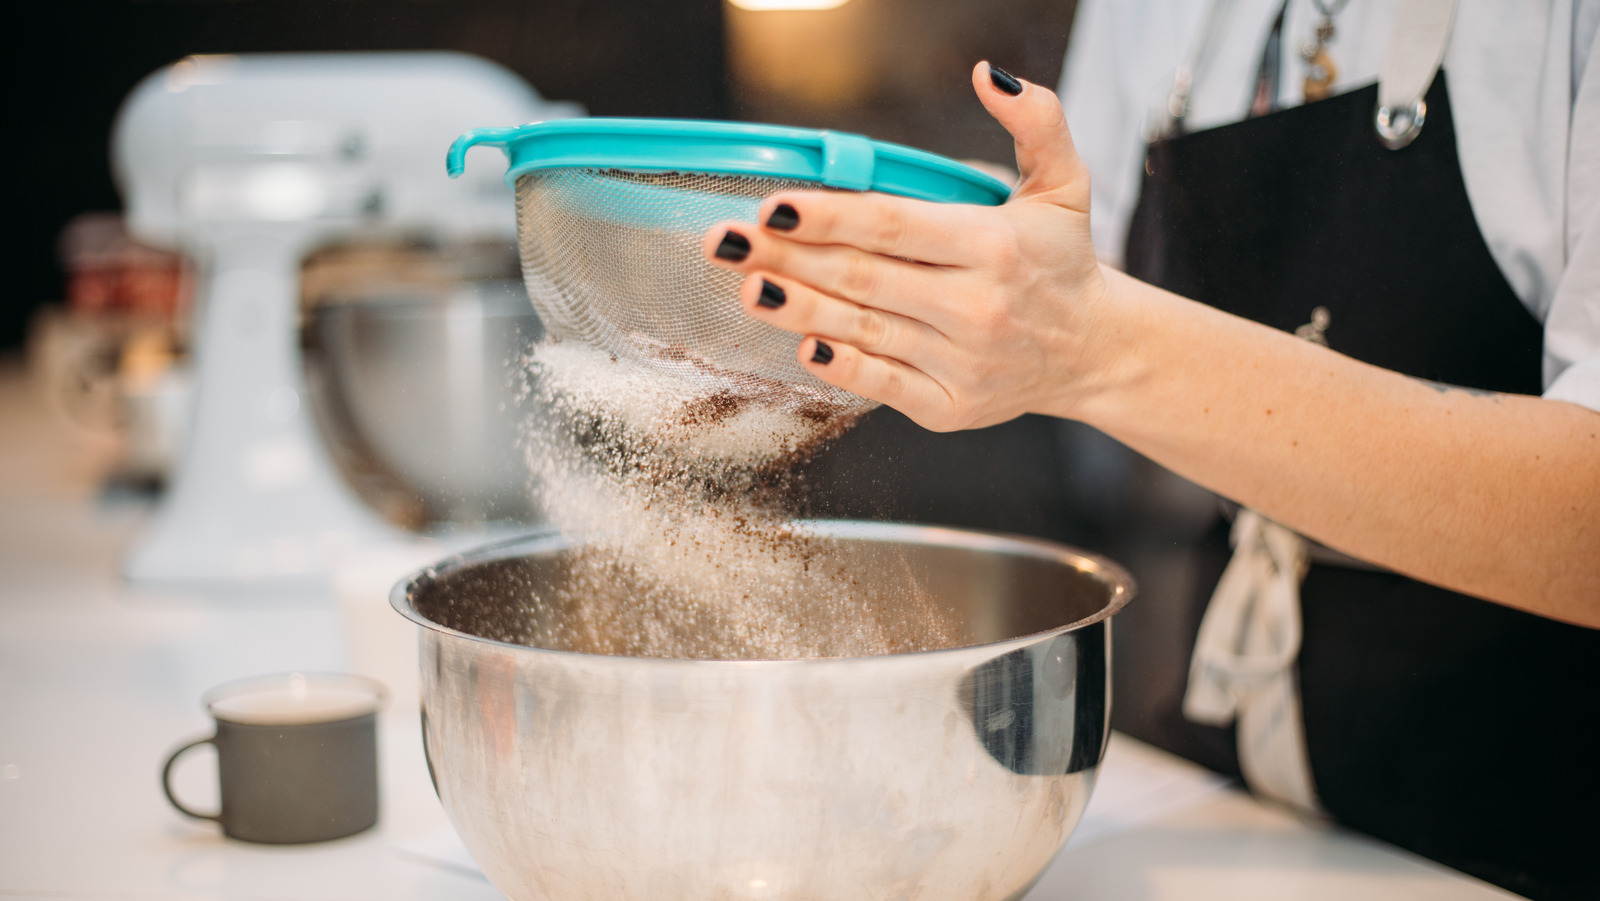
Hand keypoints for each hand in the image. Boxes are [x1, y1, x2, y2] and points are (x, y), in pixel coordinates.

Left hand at [702, 62, 1119, 431]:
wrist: (1093, 352)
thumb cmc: (1061, 262)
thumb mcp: (1063, 184)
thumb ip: (1036, 122)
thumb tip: (991, 74)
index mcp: (994, 245)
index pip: (895, 225)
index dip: (829, 217)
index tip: (773, 208)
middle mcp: (977, 306)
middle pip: (864, 277)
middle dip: (788, 257)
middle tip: (725, 242)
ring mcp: (962, 362)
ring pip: (865, 329)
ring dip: (799, 309)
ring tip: (747, 286)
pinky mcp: (951, 407)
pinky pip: (883, 386)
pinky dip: (841, 367)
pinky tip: (801, 344)